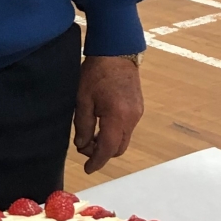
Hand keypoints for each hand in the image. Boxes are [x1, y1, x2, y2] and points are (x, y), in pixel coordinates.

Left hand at [74, 55, 143, 173]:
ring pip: (124, 139)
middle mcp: (131, 118)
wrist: (116, 51)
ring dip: (108, 143)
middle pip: (119, 148)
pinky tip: (101, 124)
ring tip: (90, 134)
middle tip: (84, 146)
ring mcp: (137, 113)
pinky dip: (115, 133)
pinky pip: (127, 128)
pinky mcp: (138, 107)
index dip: (97, 161)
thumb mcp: (82, 99)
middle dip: (102, 153)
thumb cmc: (96, 72)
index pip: (107, 148)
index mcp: (117, 117)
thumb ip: (82, 125)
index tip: (87, 169)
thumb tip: (82, 144)